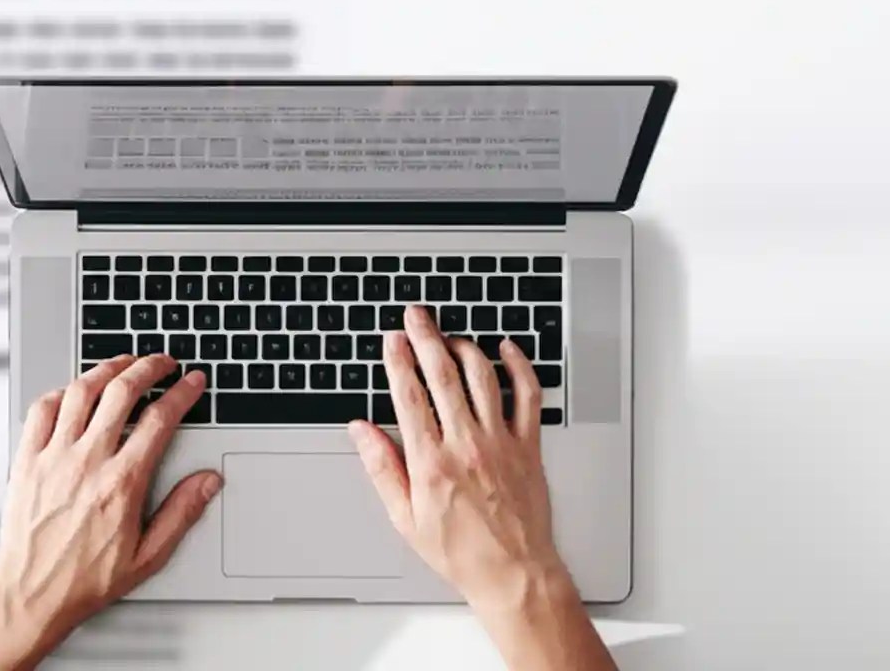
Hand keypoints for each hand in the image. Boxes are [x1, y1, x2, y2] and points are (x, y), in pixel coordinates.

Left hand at [0, 354, 220, 670]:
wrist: (31, 596)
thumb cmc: (85, 580)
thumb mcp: (148, 556)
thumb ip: (181, 513)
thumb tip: (207, 482)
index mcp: (122, 483)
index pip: (160, 420)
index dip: (182, 393)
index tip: (192, 383)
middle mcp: (87, 462)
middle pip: (122, 392)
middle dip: (148, 367)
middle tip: (162, 362)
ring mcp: (53, 457)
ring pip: (82, 392)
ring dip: (107, 369)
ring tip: (124, 363)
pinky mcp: (27, 460)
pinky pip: (42, 410)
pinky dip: (62, 392)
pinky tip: (75, 390)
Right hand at [349, 306, 614, 670]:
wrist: (512, 572)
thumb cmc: (459, 551)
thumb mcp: (404, 517)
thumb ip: (382, 468)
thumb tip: (361, 431)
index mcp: (431, 461)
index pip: (409, 396)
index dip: (398, 361)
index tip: (392, 340)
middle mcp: (466, 444)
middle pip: (443, 375)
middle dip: (425, 338)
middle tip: (416, 316)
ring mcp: (500, 441)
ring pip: (482, 377)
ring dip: (463, 347)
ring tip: (449, 334)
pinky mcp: (528, 445)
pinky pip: (527, 395)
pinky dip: (518, 366)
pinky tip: (506, 349)